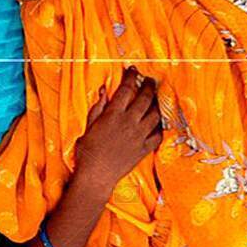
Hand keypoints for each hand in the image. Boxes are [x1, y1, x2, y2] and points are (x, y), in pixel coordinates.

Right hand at [74, 70, 161, 187]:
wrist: (96, 176)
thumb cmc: (87, 152)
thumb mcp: (88, 127)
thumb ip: (97, 108)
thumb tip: (103, 91)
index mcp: (113, 115)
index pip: (126, 89)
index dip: (131, 77)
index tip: (132, 71)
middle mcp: (129, 122)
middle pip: (145, 98)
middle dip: (148, 85)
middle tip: (149, 80)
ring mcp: (139, 136)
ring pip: (155, 114)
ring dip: (156, 103)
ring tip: (155, 98)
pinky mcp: (144, 148)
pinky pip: (158, 134)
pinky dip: (159, 126)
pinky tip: (158, 122)